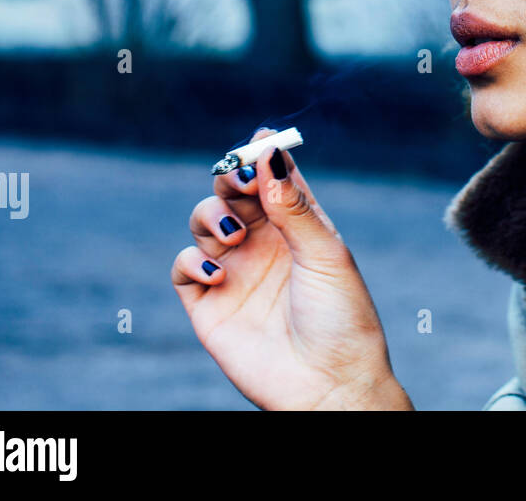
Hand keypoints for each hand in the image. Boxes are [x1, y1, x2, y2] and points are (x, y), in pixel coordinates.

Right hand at [171, 129, 414, 409]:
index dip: (263, 155)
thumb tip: (269, 154)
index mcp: (300, 225)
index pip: (275, 176)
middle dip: (231, 176)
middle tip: (240, 181)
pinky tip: (218, 273)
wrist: (327, 384)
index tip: (258, 141)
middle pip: (234, 191)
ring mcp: (236, 270)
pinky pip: (185, 267)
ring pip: (205, 220)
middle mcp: (265, 242)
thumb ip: (294, 207)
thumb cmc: (341, 318)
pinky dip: (192, 260)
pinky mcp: (209, 304)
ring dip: (212, 216)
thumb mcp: (325, 254)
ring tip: (236, 236)